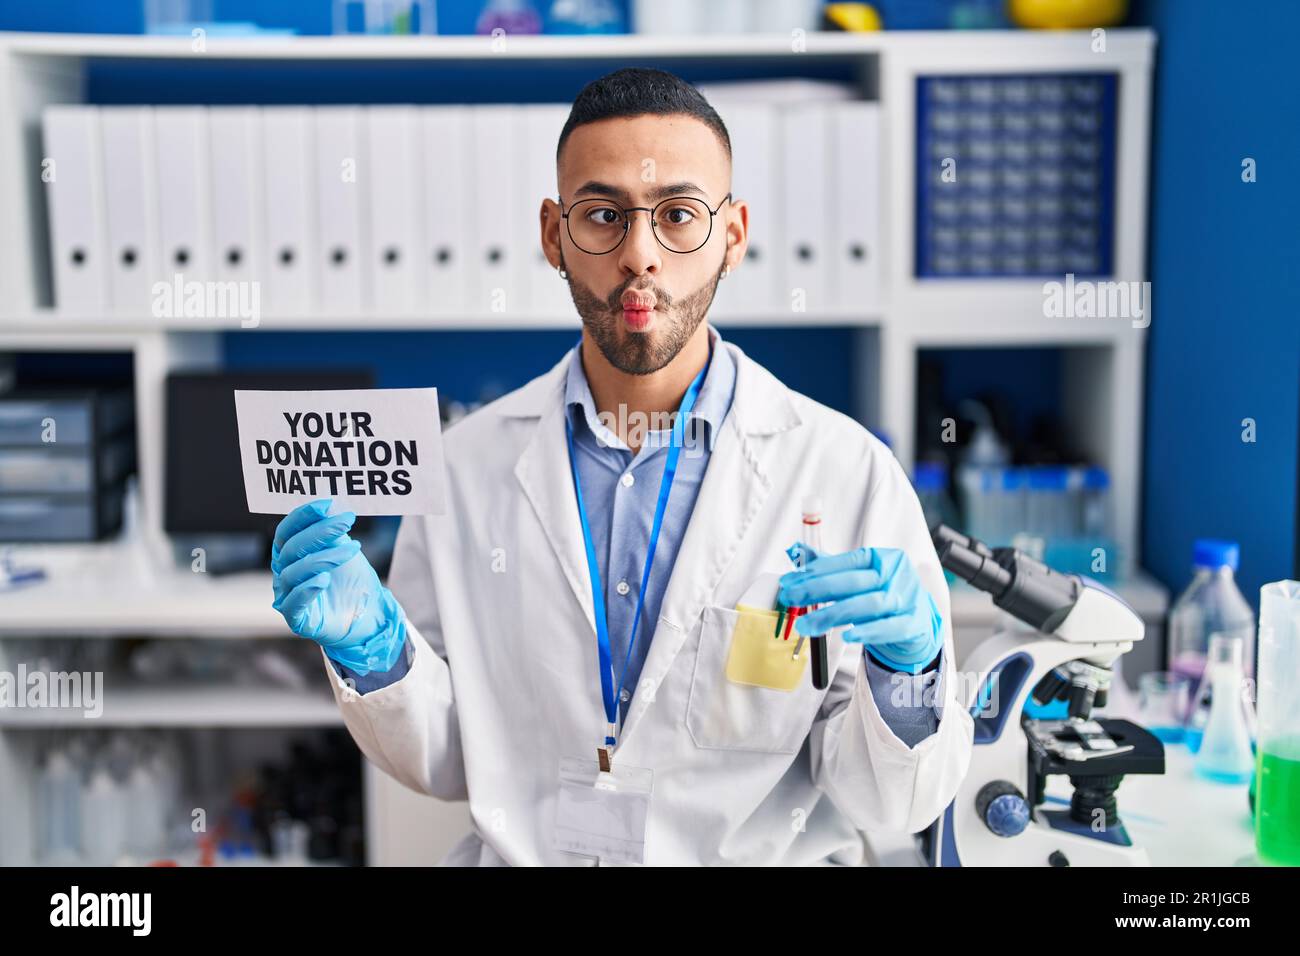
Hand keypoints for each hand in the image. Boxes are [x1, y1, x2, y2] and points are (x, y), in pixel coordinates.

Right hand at [270, 498, 405, 675]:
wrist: (368, 614)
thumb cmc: (351, 579)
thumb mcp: (343, 550)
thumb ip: (333, 532)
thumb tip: (329, 507)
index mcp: (289, 555)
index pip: (287, 531)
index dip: (303, 516)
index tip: (327, 503)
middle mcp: (283, 574)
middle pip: (292, 549)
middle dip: (320, 532)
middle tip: (347, 521)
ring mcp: (287, 596)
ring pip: (295, 573)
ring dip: (324, 558)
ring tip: (352, 549)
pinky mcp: (297, 619)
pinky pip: (294, 604)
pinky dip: (307, 589)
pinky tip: (324, 579)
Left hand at [777, 545, 941, 673]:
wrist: (916, 622)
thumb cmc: (882, 595)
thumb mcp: (856, 579)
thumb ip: (828, 566)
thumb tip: (796, 550)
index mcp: (881, 558)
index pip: (846, 562)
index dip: (816, 571)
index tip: (789, 582)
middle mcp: (896, 575)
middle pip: (853, 581)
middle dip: (817, 590)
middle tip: (790, 600)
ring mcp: (907, 599)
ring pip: (868, 604)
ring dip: (833, 614)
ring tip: (807, 625)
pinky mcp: (913, 623)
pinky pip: (889, 627)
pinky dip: (867, 631)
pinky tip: (847, 635)